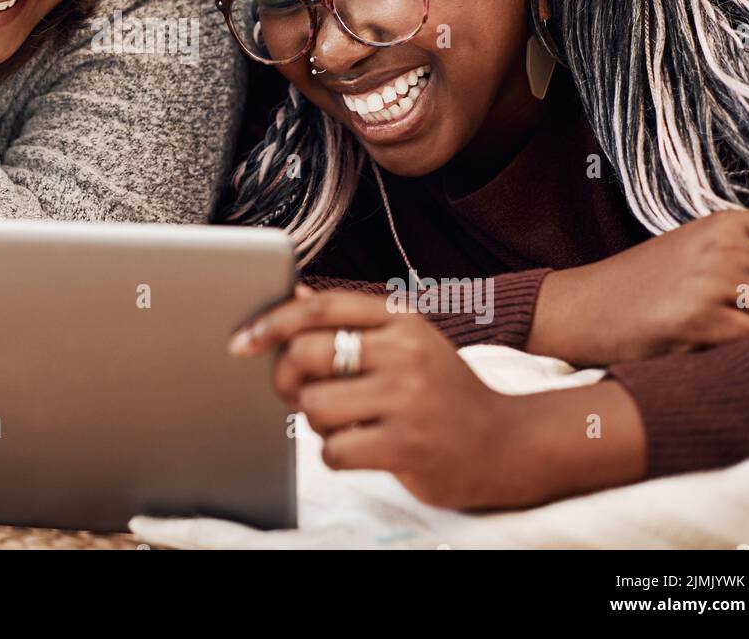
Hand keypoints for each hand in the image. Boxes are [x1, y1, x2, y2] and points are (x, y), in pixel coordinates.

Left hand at [229, 285, 535, 508]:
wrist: (506, 445)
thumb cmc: (443, 391)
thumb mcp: (407, 342)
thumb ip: (353, 321)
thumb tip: (296, 294)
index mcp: (401, 321)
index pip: (320, 309)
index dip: (272, 322)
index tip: (242, 340)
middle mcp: (405, 353)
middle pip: (306, 354)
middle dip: (286, 379)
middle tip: (294, 393)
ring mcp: (407, 400)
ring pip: (314, 406)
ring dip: (316, 421)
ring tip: (344, 422)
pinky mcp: (406, 446)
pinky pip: (333, 450)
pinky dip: (335, 454)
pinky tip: (360, 448)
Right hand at [528, 209, 748, 366]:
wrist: (583, 308)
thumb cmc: (645, 285)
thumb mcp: (700, 251)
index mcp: (727, 223)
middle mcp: (723, 244)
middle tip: (745, 318)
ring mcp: (710, 279)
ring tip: (728, 330)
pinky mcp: (698, 317)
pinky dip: (741, 349)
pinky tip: (707, 341)